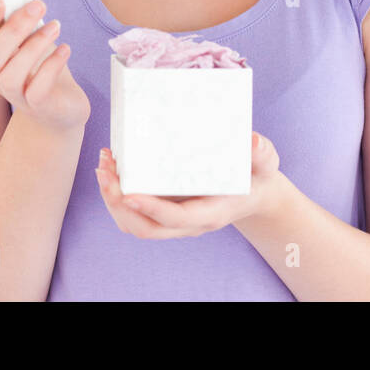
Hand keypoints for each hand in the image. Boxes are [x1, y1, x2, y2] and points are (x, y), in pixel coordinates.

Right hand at [0, 0, 89, 132]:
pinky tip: (65, 49)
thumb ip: (23, 23)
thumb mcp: (30, 43)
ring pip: (12, 74)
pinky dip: (51, 66)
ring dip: (35, 45)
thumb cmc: (42, 68)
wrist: (61, 108)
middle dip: (13, 28)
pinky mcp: (38, 106)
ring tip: (56, 25)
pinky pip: (38, 90)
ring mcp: (16, 95)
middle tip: (38, 5)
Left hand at [94, 132, 282, 238]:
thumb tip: (254, 142)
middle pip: (145, 227)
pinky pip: (134, 212)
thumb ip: (262, 154)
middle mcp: (188, 223)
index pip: (175, 218)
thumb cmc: (257, 176)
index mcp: (209, 213)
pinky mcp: (164, 209)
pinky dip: (116, 194)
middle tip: (105, 171)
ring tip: (103, 166)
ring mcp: (174, 219)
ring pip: (134, 223)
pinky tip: (112, 168)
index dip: (150, 208)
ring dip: (112, 199)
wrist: (254, 193)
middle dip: (118, 203)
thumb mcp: (266, 163)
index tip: (129, 193)